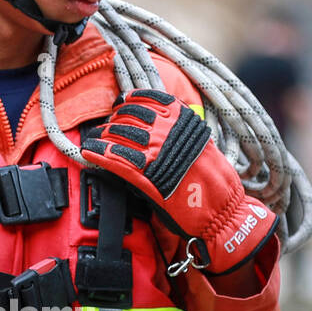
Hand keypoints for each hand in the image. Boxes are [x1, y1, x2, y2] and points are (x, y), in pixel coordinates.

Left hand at [80, 88, 277, 275]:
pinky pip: (114, 160)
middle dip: (113, 122)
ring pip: (116, 136)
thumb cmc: (214, 180)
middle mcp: (167, 131)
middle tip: (107, 129)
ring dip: (102, 138)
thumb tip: (155, 121)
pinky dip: (98, 155)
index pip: (145, 99)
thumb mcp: (201, 143)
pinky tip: (88, 153)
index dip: (127, 101)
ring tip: (96, 142)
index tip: (120, 104)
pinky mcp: (145, 177)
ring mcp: (155, 153)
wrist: (223, 211)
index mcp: (182, 119)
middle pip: (126, 117)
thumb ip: (179, 129)